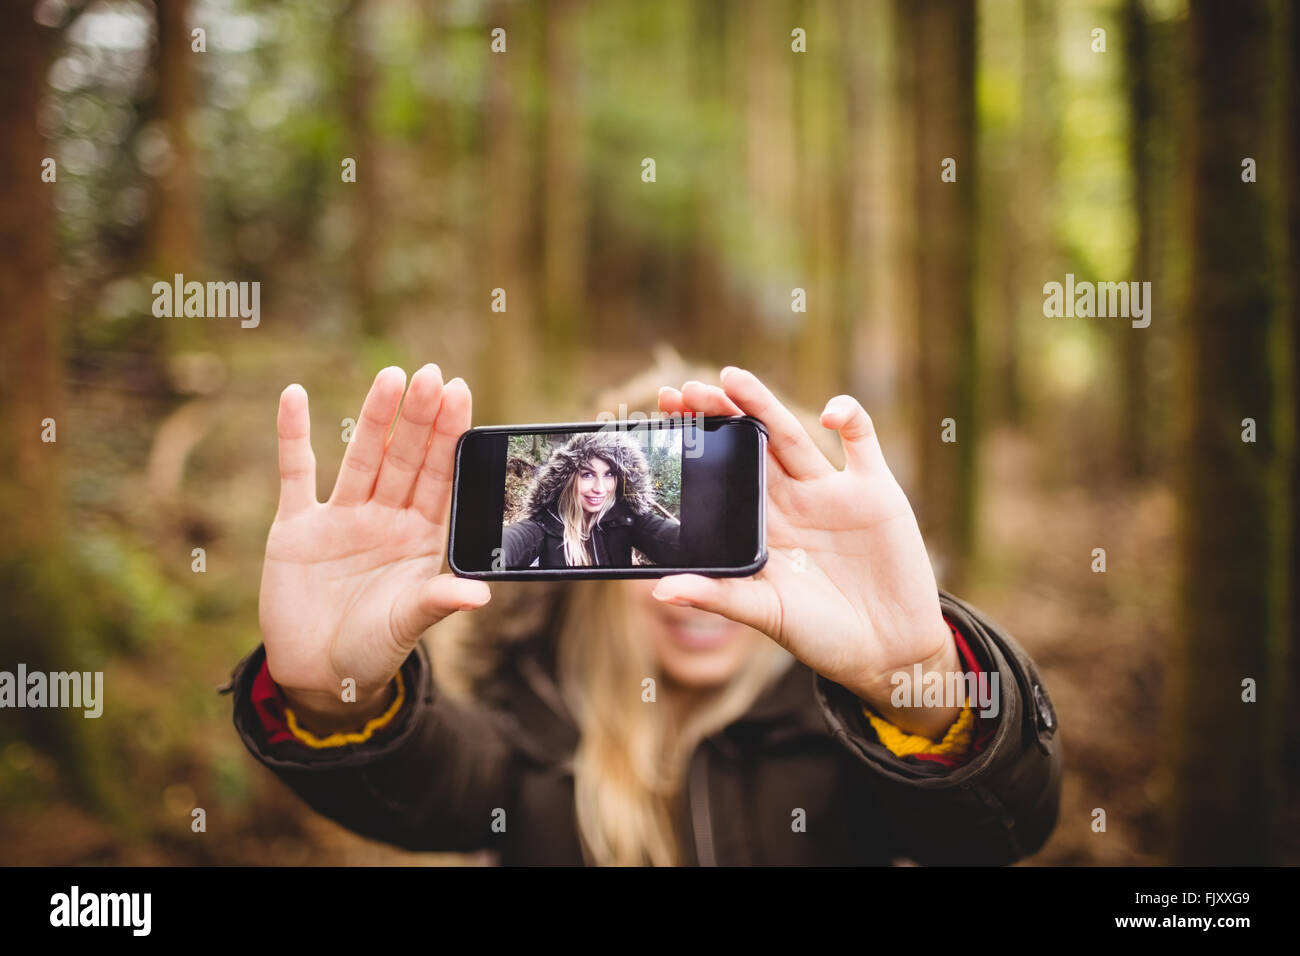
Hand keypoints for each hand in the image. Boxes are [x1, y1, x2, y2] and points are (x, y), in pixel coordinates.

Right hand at [258, 365, 490, 730]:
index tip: (459, 392)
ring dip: (374, 419)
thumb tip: (480, 595)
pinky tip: (293, 396)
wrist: (318, 676)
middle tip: (430, 374)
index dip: (448, 436)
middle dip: (418, 418)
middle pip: (405, 458)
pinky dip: (292, 436)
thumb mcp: (407, 625)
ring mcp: (341, 518)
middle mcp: (385, 518)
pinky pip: (295, 474)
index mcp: (420, 537)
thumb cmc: (373, 651)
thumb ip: (437, 602)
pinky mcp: (296, 527)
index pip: (439, 476)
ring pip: (361, 458)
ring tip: (390, 377)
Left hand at [653, 367, 960, 738]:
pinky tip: (829, 413)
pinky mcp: (875, 489)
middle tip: (686, 389)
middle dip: (719, 415)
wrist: (889, 650)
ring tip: (731, 377)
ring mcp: (831, 490)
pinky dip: (849, 417)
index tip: (661, 421)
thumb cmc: (822, 635)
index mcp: (759, 525)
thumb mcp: (766, 614)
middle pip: (749, 445)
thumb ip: (718, 596)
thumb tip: (660, 591)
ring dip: (764, 404)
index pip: (720, 473)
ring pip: (792, 435)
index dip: (695, 446)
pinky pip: (861, 440)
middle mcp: (790, 500)